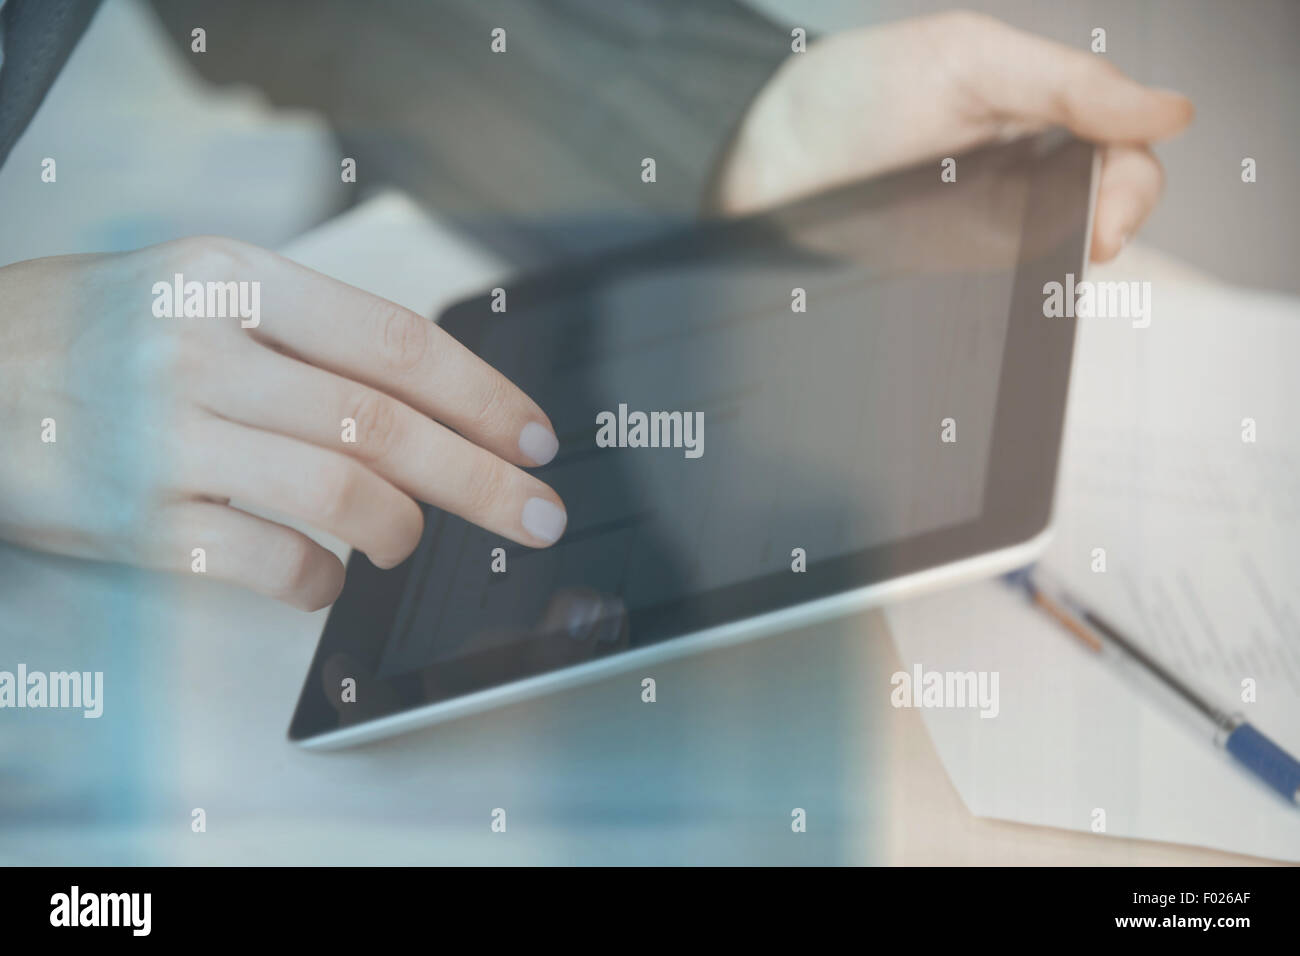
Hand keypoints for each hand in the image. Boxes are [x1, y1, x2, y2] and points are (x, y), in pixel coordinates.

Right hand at [0, 237, 565, 609]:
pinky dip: (319, 581)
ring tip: (409, 541)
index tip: (536, 437)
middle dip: (483, 479)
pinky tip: (325, 578)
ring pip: (340, 494)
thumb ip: (305, 331)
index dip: (485, 397)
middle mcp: (204, 349)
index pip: (397, 343)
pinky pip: (266, 562)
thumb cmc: (94, 330)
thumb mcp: (196, 287)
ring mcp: (167, 435)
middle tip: (537, 515)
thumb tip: (429, 401)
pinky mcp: (136, 517)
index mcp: (234, 278)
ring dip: (401, 531)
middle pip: (386, 425)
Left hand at [712, 11, 1194, 261]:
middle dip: (1113, 223)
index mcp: (1032, 108)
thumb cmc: (847, 98)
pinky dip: (1024, 300)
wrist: (759, 170)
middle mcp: (1019, 171)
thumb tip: (1171, 113)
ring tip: (1045, 268)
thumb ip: (1067, 85)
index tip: (1111, 217)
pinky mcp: (953, 281)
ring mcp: (987, 229)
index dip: (1132, 184)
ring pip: (1063, 256)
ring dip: (1070, 265)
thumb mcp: (964, 61)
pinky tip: (1013, 295)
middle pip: (1105, 205)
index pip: (1121, 148)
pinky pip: (1010, 298)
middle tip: (1092, 241)